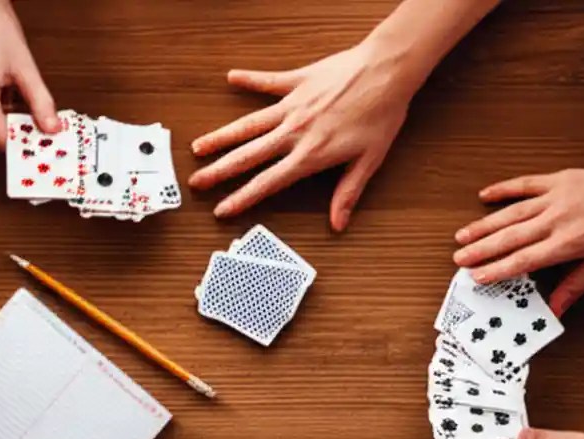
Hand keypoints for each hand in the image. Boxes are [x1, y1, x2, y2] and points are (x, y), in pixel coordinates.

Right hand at [190, 40, 416, 226]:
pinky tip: (231, 77)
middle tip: (196, 181)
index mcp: (310, 154)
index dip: (241, 198)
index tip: (221, 210)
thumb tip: (339, 223)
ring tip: (198, 146)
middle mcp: (293, 132)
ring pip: (248, 125)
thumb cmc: (382, 113)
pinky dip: (249, 79)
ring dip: (221, 136)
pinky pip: (267, 81)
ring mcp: (291, 105)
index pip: (267, 182)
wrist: (387, 70)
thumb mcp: (369, 159)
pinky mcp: (296, 82)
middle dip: (219, 171)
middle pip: (247, 156)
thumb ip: (348, 192)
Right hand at [453, 162, 583, 315]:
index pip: (524, 259)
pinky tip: (485, 195)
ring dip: (484, 224)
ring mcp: (558, 196)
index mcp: (570, 242)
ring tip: (463, 234)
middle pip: (510, 236)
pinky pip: (526, 183)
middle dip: (481, 249)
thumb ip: (576, 285)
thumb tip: (556, 309)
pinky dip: (504, 189)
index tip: (477, 276)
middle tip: (459, 257)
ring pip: (512, 212)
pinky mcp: (562, 178)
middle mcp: (559, 218)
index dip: (497, 269)